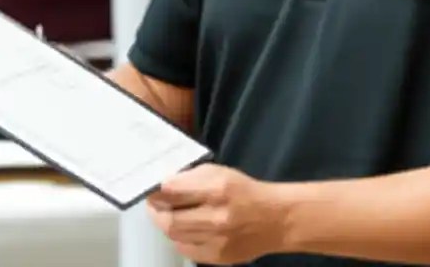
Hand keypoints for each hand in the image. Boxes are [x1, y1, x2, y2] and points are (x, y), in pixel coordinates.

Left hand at [146, 163, 288, 264]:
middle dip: (157, 212)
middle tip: (155, 206)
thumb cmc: (245, 191)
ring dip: (168, 225)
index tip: (153, 190)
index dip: (157, 192)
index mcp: (218, 190)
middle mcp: (217, 217)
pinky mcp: (218, 258)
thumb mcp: (220, 173)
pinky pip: (186, 250)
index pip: (172, 192)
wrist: (276, 219)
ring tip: (170, 216)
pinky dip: (181, 239)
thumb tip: (163, 187)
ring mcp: (217, 241)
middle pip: (169, 220)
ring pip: (175, 236)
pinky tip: (187, 230)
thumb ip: (191, 178)